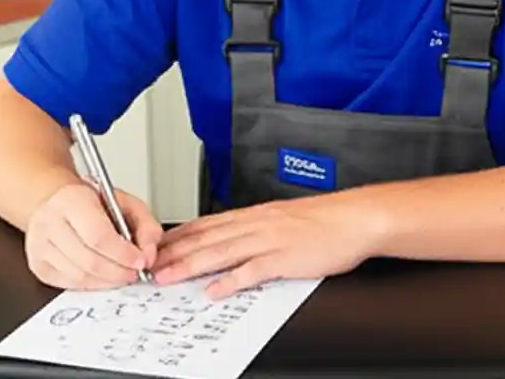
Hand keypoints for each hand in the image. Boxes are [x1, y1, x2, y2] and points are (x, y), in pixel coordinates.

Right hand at [24, 181, 162, 289]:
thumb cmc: (90, 202)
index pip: (98, 236)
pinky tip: (103, 276)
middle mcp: (50, 222)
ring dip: (107, 281)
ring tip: (121, 273)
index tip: (140, 261)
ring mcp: (39, 246)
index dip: (123, 254)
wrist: (54, 202)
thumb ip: (145, 225)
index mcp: (72, 200)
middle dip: (118, 272)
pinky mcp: (38, 265)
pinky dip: (92, 284)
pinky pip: (70, 284)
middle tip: (134, 272)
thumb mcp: (125, 202)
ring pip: (79, 276)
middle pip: (89, 260)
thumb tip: (149, 254)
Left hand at [151, 194, 380, 298]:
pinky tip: (214, 290)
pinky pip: (253, 270)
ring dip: (190, 265)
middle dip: (174, 252)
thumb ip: (256, 228)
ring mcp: (269, 240)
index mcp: (255, 215)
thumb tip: (233, 239)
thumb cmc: (325, 221)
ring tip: (167, 277)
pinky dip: (231, 281)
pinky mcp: (286, 258)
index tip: (156, 245)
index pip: (206, 224)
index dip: (178, 236)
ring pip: (221, 252)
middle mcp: (256, 224)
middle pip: (206, 238)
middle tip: (148, 265)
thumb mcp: (282, 218)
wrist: (356, 218)